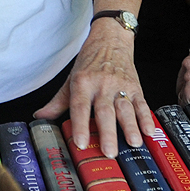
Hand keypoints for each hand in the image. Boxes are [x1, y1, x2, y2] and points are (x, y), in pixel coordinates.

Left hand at [34, 19, 147, 156]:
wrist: (110, 38)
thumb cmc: (90, 60)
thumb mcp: (71, 78)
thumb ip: (58, 101)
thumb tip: (40, 116)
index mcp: (83, 82)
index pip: (80, 107)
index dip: (80, 126)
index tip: (81, 143)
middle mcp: (102, 84)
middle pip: (105, 111)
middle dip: (108, 133)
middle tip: (109, 151)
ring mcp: (120, 86)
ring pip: (126, 109)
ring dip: (130, 127)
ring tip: (133, 143)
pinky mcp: (135, 87)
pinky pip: (142, 104)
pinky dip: (146, 118)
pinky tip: (148, 131)